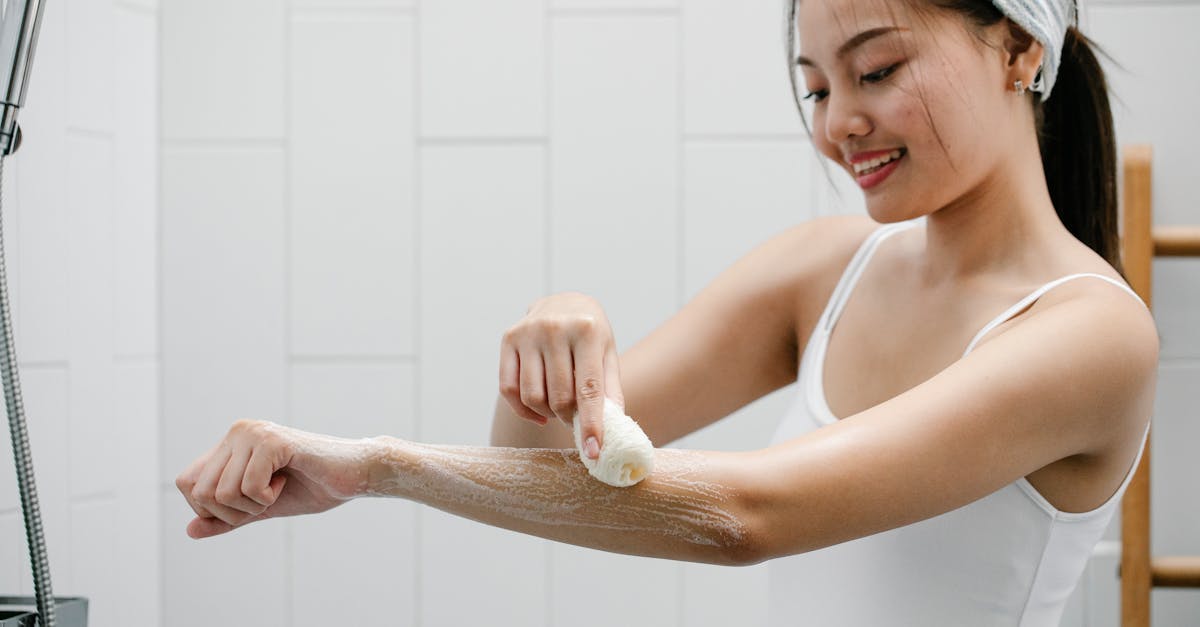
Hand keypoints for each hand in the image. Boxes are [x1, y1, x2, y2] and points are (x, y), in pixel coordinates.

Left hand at [175, 419, 371, 538]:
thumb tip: (189, 530)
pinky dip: (268, 497)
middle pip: (199, 490)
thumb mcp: (261, 508)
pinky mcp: (273, 441)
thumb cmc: (313, 486)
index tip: (247, 505)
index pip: (187, 482)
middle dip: (231, 512)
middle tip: (266, 500)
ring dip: (253, 505)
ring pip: (221, 492)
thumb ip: (226, 519)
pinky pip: (248, 487)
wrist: (355, 475)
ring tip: (279, 488)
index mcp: (231, 443)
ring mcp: (253, 433)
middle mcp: (237, 431)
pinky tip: (287, 480)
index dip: (209, 508)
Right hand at [499, 291, 624, 458]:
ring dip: (547, 414)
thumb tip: (612, 428)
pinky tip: (539, 411)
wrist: (563, 301)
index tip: (594, 451)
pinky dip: (523, 410)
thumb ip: (610, 389)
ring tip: (558, 410)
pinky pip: (509, 389)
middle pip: (558, 397)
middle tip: (575, 419)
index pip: (589, 389)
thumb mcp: (607, 353)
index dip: (591, 424)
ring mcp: (528, 333)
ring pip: (532, 396)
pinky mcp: (508, 339)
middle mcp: (555, 329)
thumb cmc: (590, 334)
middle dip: (568, 418)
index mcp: (587, 331)